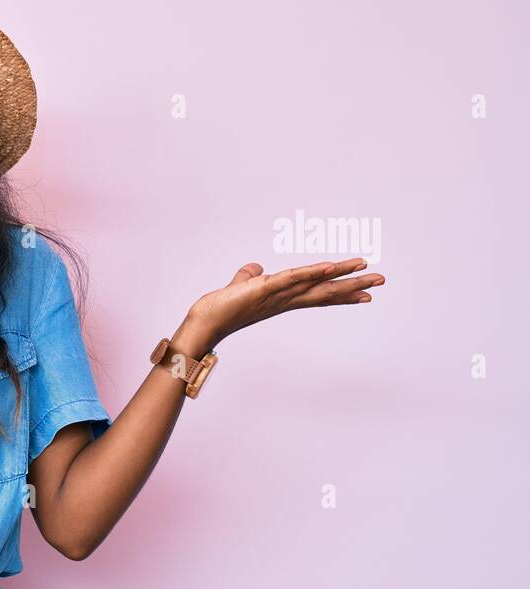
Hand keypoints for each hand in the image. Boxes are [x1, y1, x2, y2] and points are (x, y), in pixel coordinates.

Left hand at [187, 257, 384, 347]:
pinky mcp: (264, 288)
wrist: (205, 321)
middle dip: (355, 286)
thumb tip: (255, 267)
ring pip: (315, 283)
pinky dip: (309, 272)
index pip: (319, 294)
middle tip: (382, 280)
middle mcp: (286, 299)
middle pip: (326, 291)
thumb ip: (251, 276)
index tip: (367, 294)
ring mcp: (277, 295)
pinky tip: (327, 266)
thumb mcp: (242, 285)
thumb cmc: (223, 307)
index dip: (342, 293)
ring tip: (366, 269)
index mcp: (285, 298)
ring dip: (341, 276)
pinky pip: (291, 278)